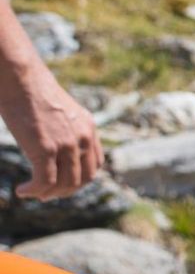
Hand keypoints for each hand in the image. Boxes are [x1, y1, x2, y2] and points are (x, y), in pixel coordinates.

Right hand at [0, 69, 102, 199]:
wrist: (21, 79)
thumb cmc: (33, 92)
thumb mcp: (60, 112)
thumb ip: (66, 129)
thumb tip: (55, 149)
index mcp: (89, 129)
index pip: (95, 165)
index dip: (80, 179)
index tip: (63, 183)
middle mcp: (83, 138)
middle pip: (83, 179)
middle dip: (65, 191)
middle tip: (46, 194)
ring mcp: (66, 145)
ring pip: (65, 183)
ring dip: (49, 193)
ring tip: (33, 193)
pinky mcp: (46, 149)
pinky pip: (45, 181)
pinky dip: (34, 190)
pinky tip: (22, 191)